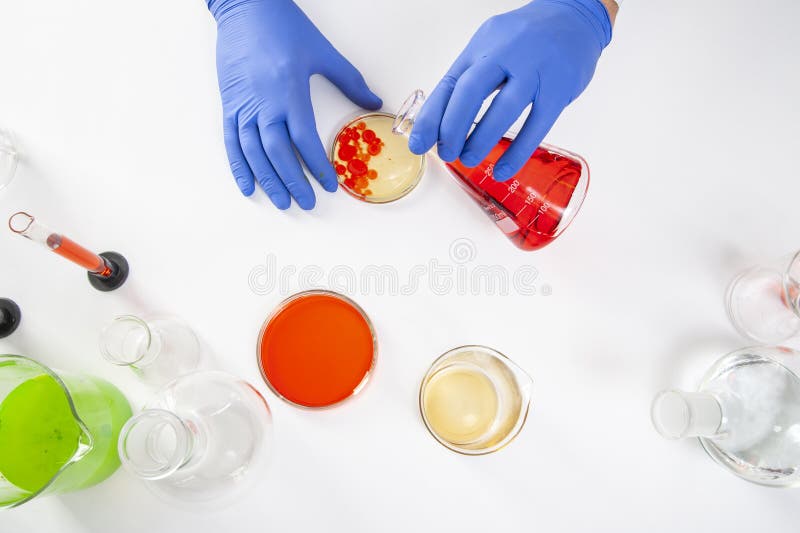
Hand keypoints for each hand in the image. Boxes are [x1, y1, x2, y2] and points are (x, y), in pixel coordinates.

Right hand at [208, 0, 381, 208]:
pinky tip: (248, 186)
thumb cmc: (285, 27)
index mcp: (289, 91)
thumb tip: (375, 102)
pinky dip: (239, 167)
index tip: (329, 185)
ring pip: (253, 152)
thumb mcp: (323, 52)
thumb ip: (350, 80)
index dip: (317, 165)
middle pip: (278, 152)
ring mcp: (243, 105)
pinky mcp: (229, 104)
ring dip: (268, 180)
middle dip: (293, 181)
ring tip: (282, 202)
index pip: (304, 138)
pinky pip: (231, 142)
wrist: (246, 7)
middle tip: (307, 203)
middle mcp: (264, 103)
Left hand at [408, 0, 612, 181]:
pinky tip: (503, 169)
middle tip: (446, 153)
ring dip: (482, 139)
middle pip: (471, 91)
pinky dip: (518, 151)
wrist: (576, 15)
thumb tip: (442, 123)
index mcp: (482, 46)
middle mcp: (506, 53)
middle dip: (452, 127)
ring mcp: (535, 69)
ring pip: (504, 108)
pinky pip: (537, 124)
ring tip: (469, 159)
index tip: (419, 143)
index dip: (431, 116)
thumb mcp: (492, 47)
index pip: (450, 83)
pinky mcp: (560, 87)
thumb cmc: (527, 39)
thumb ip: (469, 80)